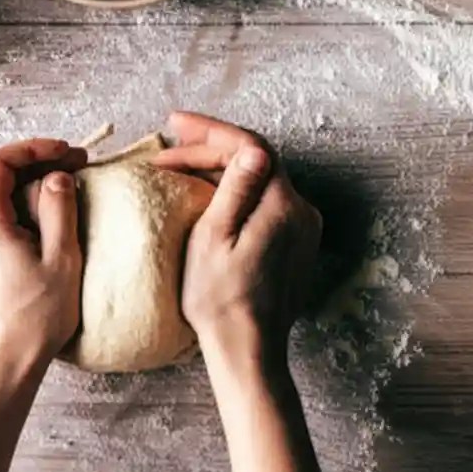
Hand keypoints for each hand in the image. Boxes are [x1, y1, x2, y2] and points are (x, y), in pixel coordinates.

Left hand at [0, 139, 87, 367]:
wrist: (5, 362)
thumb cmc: (35, 318)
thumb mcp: (61, 260)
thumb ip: (60, 211)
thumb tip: (58, 177)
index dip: (34, 148)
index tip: (66, 152)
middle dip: (37, 162)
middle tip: (77, 165)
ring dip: (33, 185)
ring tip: (70, 190)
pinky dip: (25, 206)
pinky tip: (53, 218)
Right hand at [154, 113, 321, 369]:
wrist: (248, 348)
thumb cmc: (220, 299)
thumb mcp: (214, 238)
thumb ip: (235, 189)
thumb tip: (252, 149)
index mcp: (281, 205)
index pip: (249, 147)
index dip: (211, 130)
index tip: (175, 123)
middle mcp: (301, 211)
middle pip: (256, 160)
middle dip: (212, 147)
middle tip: (170, 142)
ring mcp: (301, 228)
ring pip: (260, 180)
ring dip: (221, 167)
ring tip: (182, 163)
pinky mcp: (295, 244)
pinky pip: (265, 202)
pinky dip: (236, 190)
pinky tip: (208, 192)